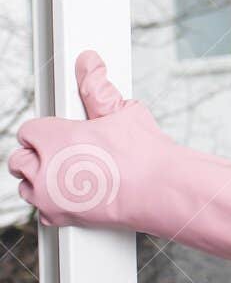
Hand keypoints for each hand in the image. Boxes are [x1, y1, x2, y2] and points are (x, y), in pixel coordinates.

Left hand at [7, 51, 230, 263]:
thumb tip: (88, 64)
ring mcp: (48, 197)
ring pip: (26, 186)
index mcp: (54, 138)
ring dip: (39, 179)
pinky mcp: (58, 219)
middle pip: (20, 159)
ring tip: (68, 171)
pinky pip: (40, 211)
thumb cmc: (143, 155)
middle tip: (62, 151)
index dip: (44, 129)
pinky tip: (74, 192)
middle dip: (37, 154)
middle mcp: (44, 169)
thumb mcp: (121, 111)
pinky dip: (51, 203)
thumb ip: (96, 87)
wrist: (159, 191)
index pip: (27, 130)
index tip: (57, 130)